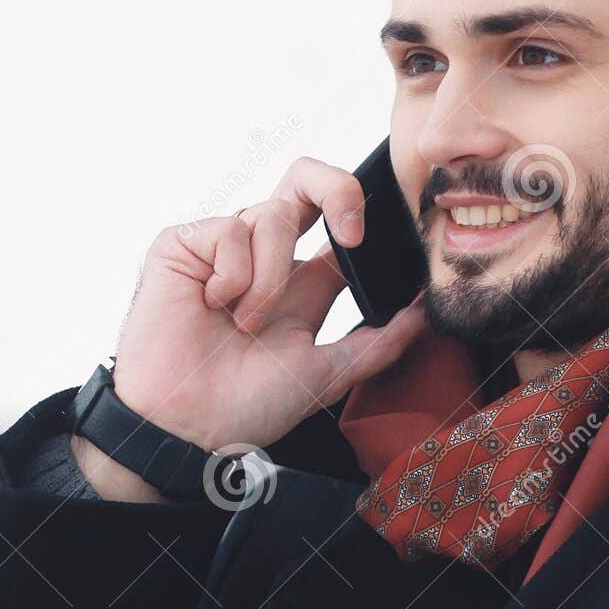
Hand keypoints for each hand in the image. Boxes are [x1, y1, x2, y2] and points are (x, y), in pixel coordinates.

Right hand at [75, 156, 427, 498]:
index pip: (339, 222)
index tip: (372, 244)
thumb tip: (424, 314)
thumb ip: (378, 344)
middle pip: (307, 182)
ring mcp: (224, 249)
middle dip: (339, 189)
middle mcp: (265, 257)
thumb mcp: (327, 375)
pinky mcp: (184, 245)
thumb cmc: (244, 407)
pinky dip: (232, 274)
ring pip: (274, 215)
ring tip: (244, 323)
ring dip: (270, 278)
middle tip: (351, 235)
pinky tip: (212, 305)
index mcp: (302, 283)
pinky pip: (230, 230)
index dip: (362, 215)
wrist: (184, 426)